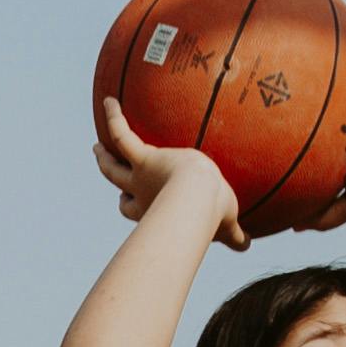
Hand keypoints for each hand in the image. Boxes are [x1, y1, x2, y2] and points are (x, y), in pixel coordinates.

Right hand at [97, 97, 245, 248]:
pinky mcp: (143, 159)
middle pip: (119, 187)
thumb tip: (248, 245)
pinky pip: (122, 135)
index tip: (126, 200)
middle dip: (112, 176)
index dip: (130, 205)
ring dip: (103, 157)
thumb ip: (235, 235)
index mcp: (156, 210)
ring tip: (97, 146)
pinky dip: (113, 118)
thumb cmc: (212, 215)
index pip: (135, 209)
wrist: (198, 197)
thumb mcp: (226, 226)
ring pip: (112, 167)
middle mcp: (142, 196)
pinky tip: (109, 101)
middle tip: (105, 166)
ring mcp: (140, 177)